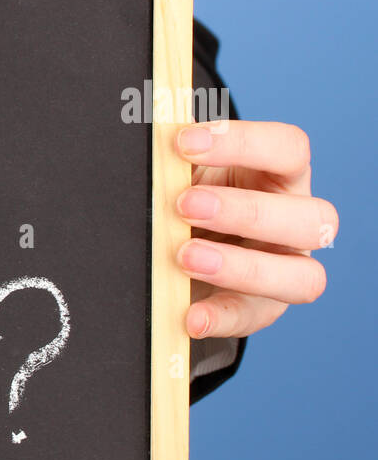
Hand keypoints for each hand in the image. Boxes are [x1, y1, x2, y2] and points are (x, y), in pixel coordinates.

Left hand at [175, 120, 336, 338]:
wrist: (175, 250)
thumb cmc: (188, 201)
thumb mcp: (183, 177)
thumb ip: (176, 165)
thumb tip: (148, 149)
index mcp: (281, 176)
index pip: (289, 148)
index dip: (243, 142)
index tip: (184, 142)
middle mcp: (296, 224)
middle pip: (312, 217)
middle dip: (245, 210)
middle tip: (184, 205)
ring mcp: (286, 271)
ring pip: (302, 277)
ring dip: (241, 266)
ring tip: (184, 256)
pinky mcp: (259, 310)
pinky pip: (250, 318)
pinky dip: (219, 317)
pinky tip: (190, 315)